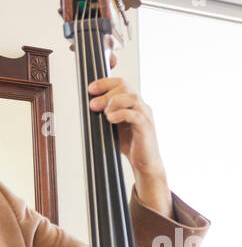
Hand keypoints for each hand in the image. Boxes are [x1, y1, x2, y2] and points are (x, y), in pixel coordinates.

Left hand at [86, 76, 169, 214]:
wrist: (145, 163)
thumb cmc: (132, 144)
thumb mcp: (116, 123)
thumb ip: (108, 111)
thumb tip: (90, 102)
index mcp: (135, 104)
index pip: (122, 83)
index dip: (105, 82)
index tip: (91, 89)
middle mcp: (142, 107)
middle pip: (126, 87)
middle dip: (106, 93)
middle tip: (93, 105)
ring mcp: (146, 117)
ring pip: (132, 97)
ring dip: (113, 102)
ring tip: (104, 113)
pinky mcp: (146, 128)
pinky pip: (134, 115)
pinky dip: (120, 114)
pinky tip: (111, 120)